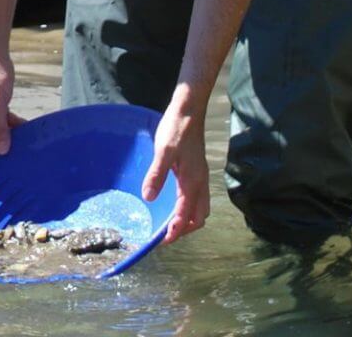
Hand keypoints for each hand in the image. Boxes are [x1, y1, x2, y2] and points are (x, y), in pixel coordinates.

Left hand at [142, 91, 210, 242]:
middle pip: (198, 218)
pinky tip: (175, 205)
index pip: (186, 216)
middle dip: (184, 230)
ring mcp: (201, 177)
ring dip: (188, 221)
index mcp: (192, 181)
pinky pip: (198, 198)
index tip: (161, 241)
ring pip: (201, 209)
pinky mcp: (198, 171)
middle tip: (164, 236)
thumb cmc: (176, 129)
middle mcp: (201, 183)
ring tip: (169, 225)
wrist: (190, 110)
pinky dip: (189, 209)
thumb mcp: (163, 151)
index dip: (175, 231)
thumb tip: (149, 198)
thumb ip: (156, 175)